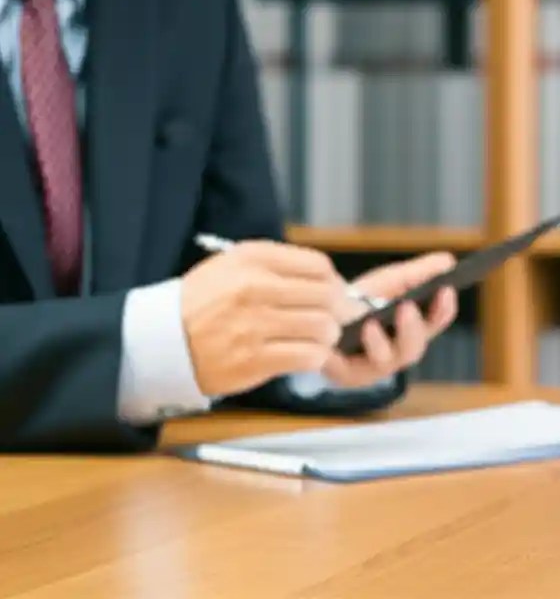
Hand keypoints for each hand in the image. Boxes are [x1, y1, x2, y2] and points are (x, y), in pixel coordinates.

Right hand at [182, 241, 344, 396]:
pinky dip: (316, 357)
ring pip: (322, 327)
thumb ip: (280, 265)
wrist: (161, 340)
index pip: (319, 265)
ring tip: (317, 338)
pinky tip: (306, 355)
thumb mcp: (233, 264)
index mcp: (252, 260)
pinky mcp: (254, 359)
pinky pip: (308, 356)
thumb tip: (333, 282)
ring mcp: (254, 325)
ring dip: (328, 336)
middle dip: (339, 310)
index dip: (335, 281)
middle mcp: (254, 288)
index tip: (335, 292)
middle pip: (327, 297)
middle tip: (336, 318)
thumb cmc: (204, 301)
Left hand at [320, 252, 458, 387]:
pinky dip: (342, 354)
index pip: (437, 321)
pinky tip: (337, 337)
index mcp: (416, 329)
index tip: (445, 288)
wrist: (325, 317)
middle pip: (413, 347)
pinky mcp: (346, 375)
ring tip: (370, 323)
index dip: (443, 307)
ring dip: (378, 342)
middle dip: (411, 328)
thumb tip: (448, 260)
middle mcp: (400, 353)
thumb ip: (418, 273)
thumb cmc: (364, 301)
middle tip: (407, 306)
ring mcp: (375, 368)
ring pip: (383, 360)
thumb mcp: (390, 282)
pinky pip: (346, 368)